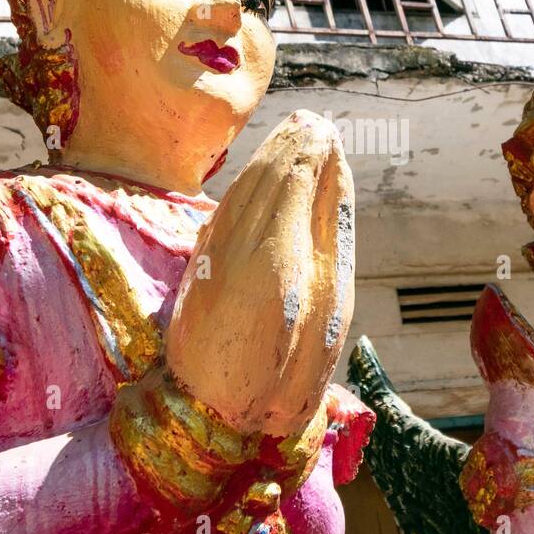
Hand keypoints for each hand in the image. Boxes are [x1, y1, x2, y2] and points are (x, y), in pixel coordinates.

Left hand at [164, 110, 353, 437]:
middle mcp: (242, 245)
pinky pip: (228, 206)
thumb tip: (332, 180)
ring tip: (291, 134)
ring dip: (270, 158)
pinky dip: (248, 182)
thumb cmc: (282, 375)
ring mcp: (217, 250)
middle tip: (312, 122)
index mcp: (278, 258)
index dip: (312, 155)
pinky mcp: (201, 260)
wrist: (208, 411)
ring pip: (247, 188)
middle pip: (270, 179)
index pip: (297, 185)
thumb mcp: (321, 314)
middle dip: (292, 147)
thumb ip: (325, 240)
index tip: (327, 133)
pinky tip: (260, 172)